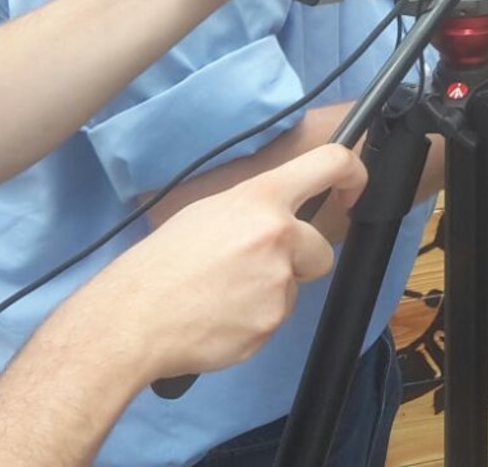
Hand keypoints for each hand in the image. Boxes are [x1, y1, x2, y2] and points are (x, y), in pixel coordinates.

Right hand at [86, 143, 366, 380]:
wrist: (132, 319)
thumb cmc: (161, 262)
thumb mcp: (208, 212)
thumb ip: (254, 209)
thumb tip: (283, 213)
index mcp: (261, 198)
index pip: (330, 164)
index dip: (354, 174)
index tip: (355, 191)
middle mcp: (278, 235)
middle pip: (321, 249)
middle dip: (298, 261)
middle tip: (250, 269)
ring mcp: (277, 283)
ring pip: (294, 287)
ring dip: (270, 293)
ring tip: (222, 295)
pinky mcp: (270, 324)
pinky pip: (275, 320)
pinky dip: (254, 322)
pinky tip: (219, 317)